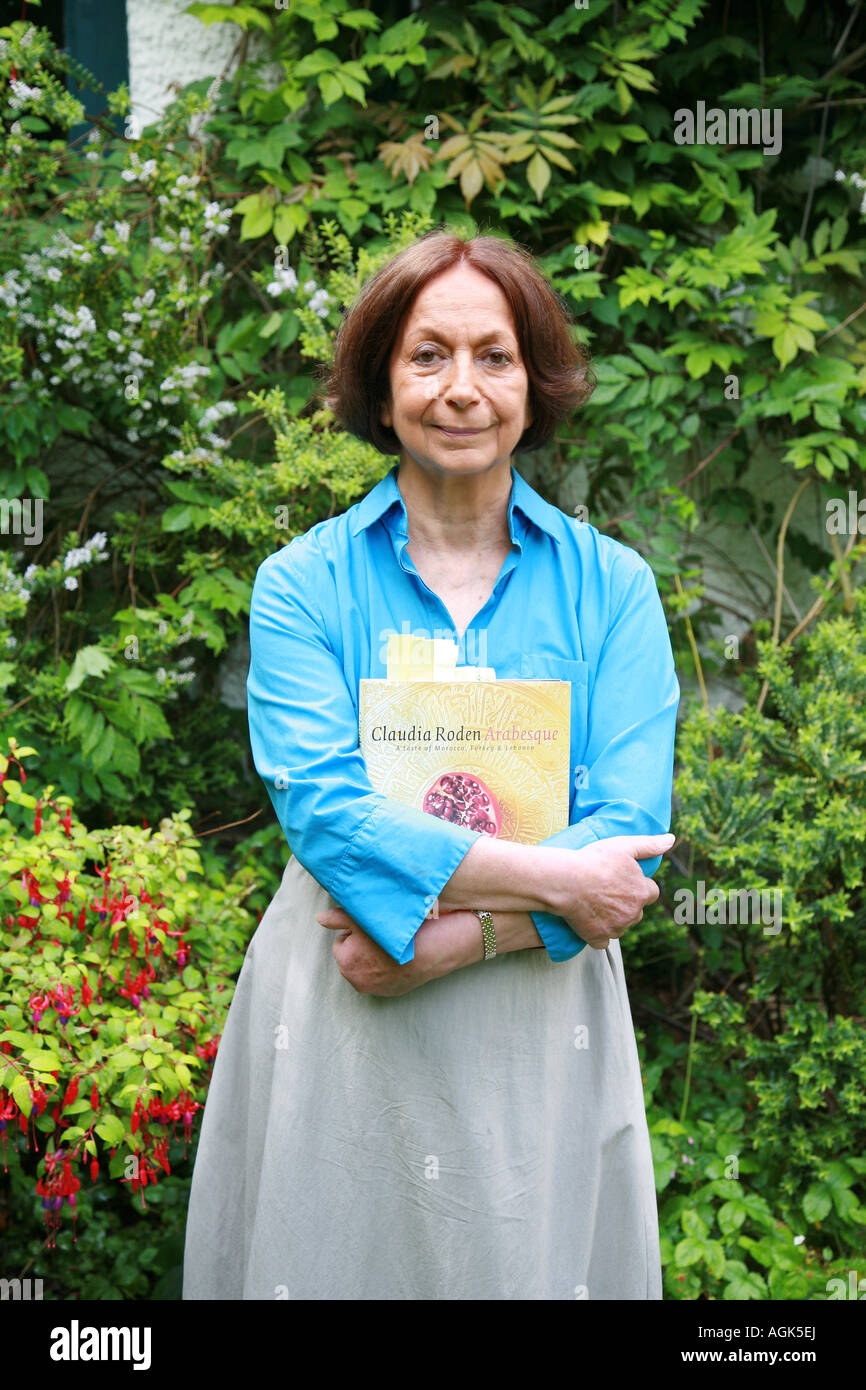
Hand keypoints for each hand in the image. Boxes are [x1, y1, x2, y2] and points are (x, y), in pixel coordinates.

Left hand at [316, 906, 452, 995]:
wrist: (427, 951)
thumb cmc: (394, 933)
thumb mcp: (363, 919)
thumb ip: (338, 918)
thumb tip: (320, 918)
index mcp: (345, 961)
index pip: (342, 942)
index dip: (355, 933)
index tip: (371, 928)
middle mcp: (355, 980)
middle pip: (353, 957)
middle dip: (362, 948)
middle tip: (380, 936)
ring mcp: (373, 989)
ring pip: (367, 969)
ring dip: (373, 960)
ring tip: (389, 947)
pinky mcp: (390, 993)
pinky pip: (382, 979)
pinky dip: (386, 970)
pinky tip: (396, 959)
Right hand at [556, 833, 674, 950]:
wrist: (565, 881)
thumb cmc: (593, 861)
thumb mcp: (623, 846)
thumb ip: (649, 845)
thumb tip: (671, 840)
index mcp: (642, 892)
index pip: (651, 893)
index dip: (640, 886)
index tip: (625, 881)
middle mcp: (633, 913)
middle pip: (636, 911)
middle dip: (627, 903)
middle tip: (608, 890)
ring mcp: (616, 927)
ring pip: (621, 926)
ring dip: (614, 918)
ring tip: (595, 902)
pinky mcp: (598, 937)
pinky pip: (603, 941)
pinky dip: (598, 934)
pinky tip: (589, 921)